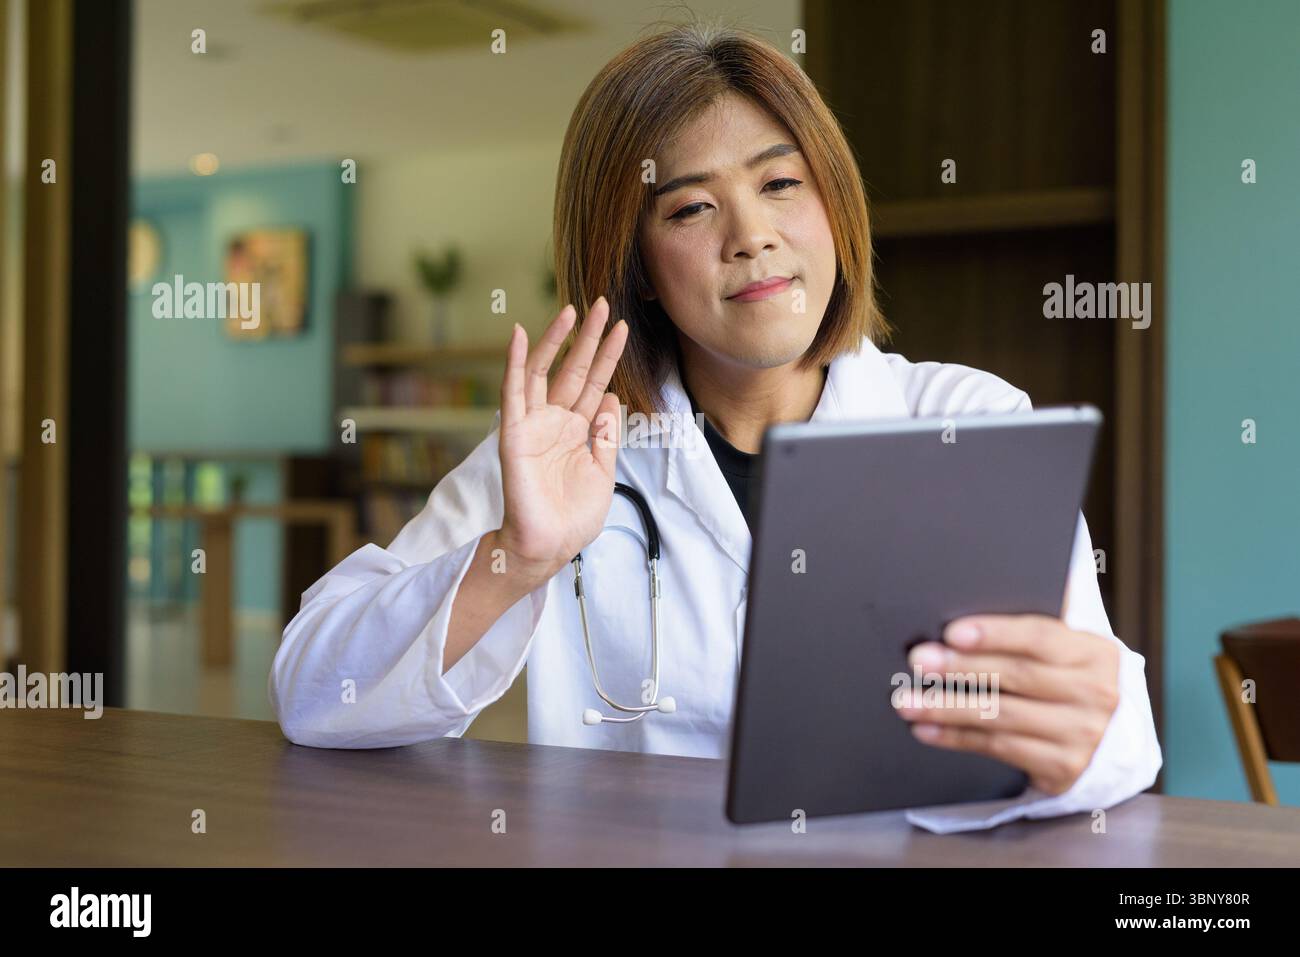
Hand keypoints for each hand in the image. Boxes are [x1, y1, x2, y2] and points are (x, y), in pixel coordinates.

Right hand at [496, 297, 628, 583]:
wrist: (550, 546)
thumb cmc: (573, 516)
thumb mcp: (604, 472)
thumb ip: (606, 435)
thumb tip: (609, 396)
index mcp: (577, 431)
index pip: (595, 384)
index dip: (607, 356)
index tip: (621, 327)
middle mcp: (554, 421)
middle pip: (573, 369)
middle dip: (588, 338)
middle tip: (602, 304)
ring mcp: (533, 424)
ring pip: (543, 371)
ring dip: (556, 340)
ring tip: (572, 309)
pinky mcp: (514, 433)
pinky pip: (512, 392)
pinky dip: (512, 362)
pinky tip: (516, 334)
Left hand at [893, 615, 1120, 795]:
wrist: (1110, 739)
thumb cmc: (1070, 678)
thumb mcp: (1069, 647)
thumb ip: (1037, 618)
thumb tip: (994, 573)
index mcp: (1093, 651)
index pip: (1040, 637)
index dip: (995, 633)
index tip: (952, 632)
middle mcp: (1094, 693)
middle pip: (1017, 676)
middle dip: (961, 667)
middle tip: (918, 660)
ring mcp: (1081, 734)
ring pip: (1002, 716)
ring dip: (947, 707)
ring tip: (906, 701)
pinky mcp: (1062, 767)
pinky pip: (998, 748)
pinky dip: (956, 738)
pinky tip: (925, 729)